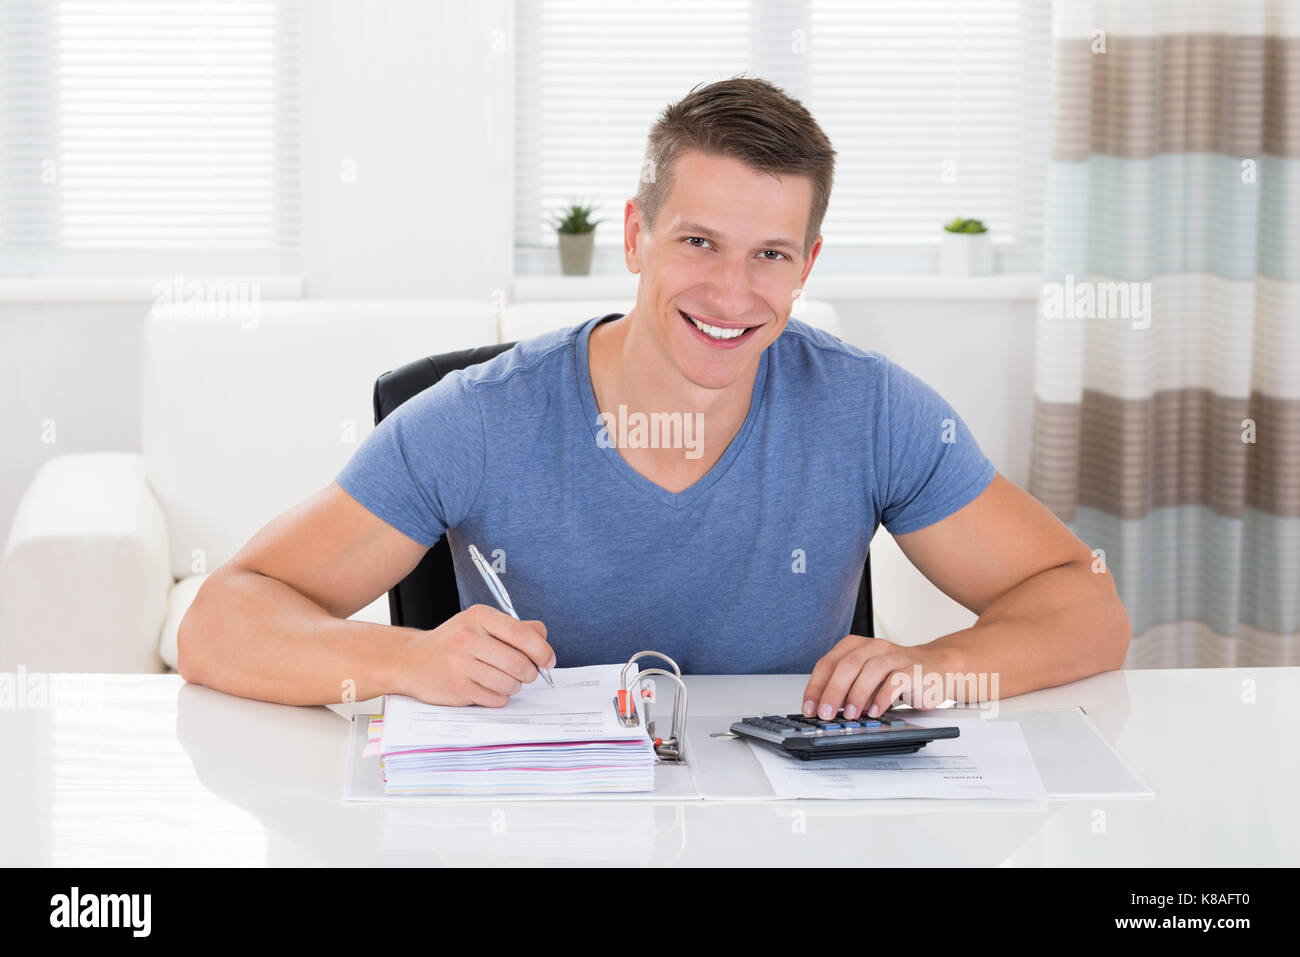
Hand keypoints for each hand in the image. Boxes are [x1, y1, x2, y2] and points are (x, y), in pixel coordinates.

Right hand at [394, 604, 554, 706]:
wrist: (411, 660)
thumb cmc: (453, 643)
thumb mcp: (480, 624)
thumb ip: (514, 628)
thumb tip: (544, 639)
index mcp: (478, 616)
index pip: (522, 633)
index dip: (542, 650)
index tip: (549, 661)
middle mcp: (468, 637)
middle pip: (519, 663)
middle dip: (530, 673)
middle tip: (527, 674)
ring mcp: (460, 664)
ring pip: (509, 683)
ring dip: (514, 686)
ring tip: (505, 681)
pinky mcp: (457, 688)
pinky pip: (495, 699)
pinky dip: (500, 697)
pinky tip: (489, 689)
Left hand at [801, 635, 950, 720]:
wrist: (936, 669)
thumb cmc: (896, 675)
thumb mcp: (865, 679)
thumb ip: (847, 689)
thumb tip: (825, 711)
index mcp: (855, 647)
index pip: (828, 664)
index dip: (816, 687)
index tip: (810, 708)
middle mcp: (873, 647)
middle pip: (847, 665)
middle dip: (832, 692)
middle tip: (825, 714)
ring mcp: (894, 656)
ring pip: (870, 670)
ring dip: (857, 694)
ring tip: (850, 715)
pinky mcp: (912, 669)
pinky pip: (896, 680)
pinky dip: (883, 697)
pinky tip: (875, 711)